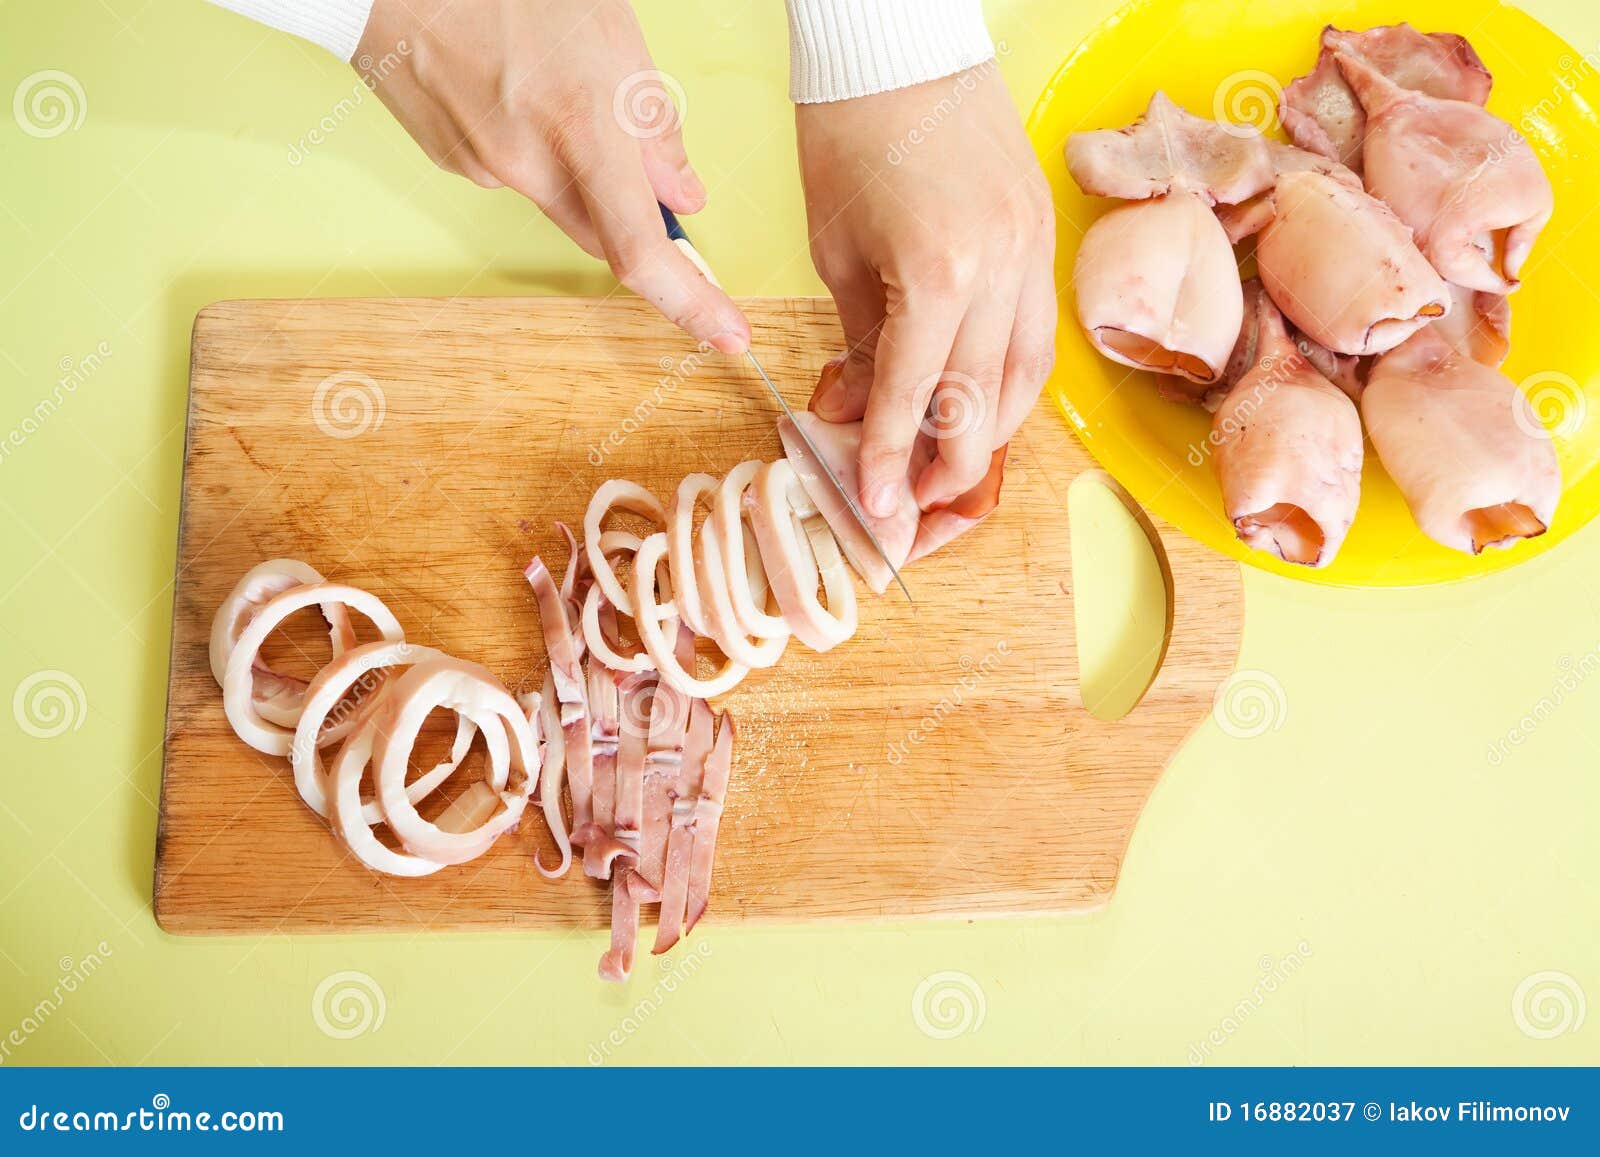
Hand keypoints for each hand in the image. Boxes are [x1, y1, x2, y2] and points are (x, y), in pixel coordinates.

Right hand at [356, 0, 748, 352]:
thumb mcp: (612, 34)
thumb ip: (656, 126)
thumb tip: (684, 198)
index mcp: (581, 127)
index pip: (642, 250)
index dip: (691, 303)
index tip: (728, 335)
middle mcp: (529, 163)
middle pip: (604, 232)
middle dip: (634, 219)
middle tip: (646, 170)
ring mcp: (485, 169)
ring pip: (560, 197)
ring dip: (579, 163)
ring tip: (559, 81)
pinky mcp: (456, 163)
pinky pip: (517, 173)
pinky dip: (534, 143)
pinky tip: (518, 85)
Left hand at [796, 67, 1055, 514]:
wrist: (901, 45)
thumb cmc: (849, 137)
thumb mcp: (836, 251)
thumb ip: (857, 340)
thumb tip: (852, 412)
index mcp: (938, 275)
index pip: (914, 397)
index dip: (889, 462)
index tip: (875, 511)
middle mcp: (1002, 272)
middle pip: (985, 407)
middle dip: (947, 472)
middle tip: (912, 509)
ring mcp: (1035, 254)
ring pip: (1026, 381)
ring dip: (989, 436)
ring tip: (947, 469)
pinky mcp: (1046, 238)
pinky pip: (1038, 336)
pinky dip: (1011, 383)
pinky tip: (983, 407)